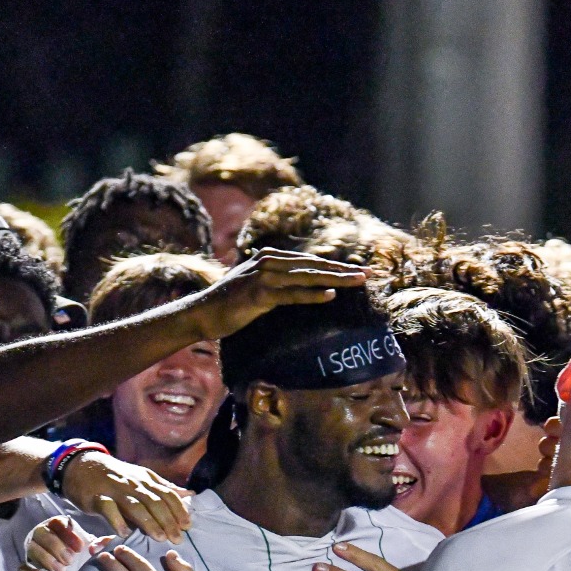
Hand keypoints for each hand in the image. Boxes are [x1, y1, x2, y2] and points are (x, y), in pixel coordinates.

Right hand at [19, 515, 103, 570]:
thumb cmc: (86, 562)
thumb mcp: (96, 552)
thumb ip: (103, 544)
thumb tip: (103, 543)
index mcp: (58, 528)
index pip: (57, 522)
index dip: (67, 533)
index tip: (80, 548)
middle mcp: (42, 537)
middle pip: (41, 533)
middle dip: (55, 546)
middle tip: (70, 560)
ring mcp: (32, 554)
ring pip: (32, 549)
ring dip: (46, 559)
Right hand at [60, 451, 190, 542]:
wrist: (83, 467)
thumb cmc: (117, 478)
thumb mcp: (142, 478)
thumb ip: (164, 488)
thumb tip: (190, 495)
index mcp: (146, 480)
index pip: (167, 494)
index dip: (179, 510)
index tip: (188, 526)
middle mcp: (133, 484)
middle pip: (154, 502)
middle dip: (168, 520)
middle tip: (177, 538)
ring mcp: (114, 490)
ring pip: (135, 506)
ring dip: (149, 522)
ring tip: (159, 537)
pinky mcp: (97, 497)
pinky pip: (108, 509)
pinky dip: (117, 520)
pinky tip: (124, 533)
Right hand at [183, 250, 368, 339]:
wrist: (202, 313)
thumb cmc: (229, 304)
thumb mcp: (254, 286)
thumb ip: (275, 281)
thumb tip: (296, 285)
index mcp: (270, 257)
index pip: (309, 261)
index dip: (334, 266)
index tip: (357, 271)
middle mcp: (269, 261)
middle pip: (313, 266)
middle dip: (342, 270)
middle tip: (367, 274)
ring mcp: (264, 277)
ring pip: (307, 277)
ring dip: (335, 279)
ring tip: (357, 282)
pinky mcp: (260, 294)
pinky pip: (291, 295)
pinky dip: (311, 295)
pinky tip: (330, 296)